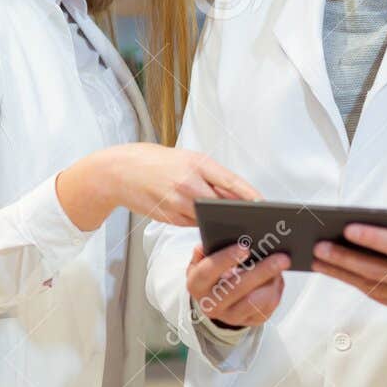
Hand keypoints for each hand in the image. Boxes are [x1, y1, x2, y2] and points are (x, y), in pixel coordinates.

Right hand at [57, 143, 258, 229]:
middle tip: (257, 222)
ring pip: (208, 217)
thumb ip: (208, 175)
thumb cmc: (155, 162)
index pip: (231, 181)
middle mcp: (189, 183)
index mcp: (196, 164)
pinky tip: (209, 226)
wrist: (119, 171)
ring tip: (237, 226)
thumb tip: (233, 195)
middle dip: (239, 212)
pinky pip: (192, 223)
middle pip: (223, 203)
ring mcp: (178, 202)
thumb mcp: (185, 159)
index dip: (251, 195)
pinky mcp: (169, 217)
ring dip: (220, 221)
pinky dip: (201, 223)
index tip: (266, 205)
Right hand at [186, 240, 288, 327]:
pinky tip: (277, 279)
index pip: (208, 272)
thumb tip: (206, 244)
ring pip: (255, 301)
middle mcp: (211, 304)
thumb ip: (204, 251)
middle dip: (262, 271)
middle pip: (237, 288)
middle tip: (280, 258)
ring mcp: (231, 316)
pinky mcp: (249, 321)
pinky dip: (276, 291)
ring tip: (280, 266)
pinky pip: (267, 308)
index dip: (226, 258)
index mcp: (196, 286)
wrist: (217, 301)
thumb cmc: (212, 275)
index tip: (245, 247)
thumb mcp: (201, 261)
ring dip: (272, 282)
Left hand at [311, 213, 386, 312]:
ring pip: (372, 286)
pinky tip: (337, 271)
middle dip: (345, 259)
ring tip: (319, 261)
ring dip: (342, 274)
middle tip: (320, 247)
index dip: (372, 238)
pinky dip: (355, 282)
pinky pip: (376, 294)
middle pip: (378, 271)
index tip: (347, 228)